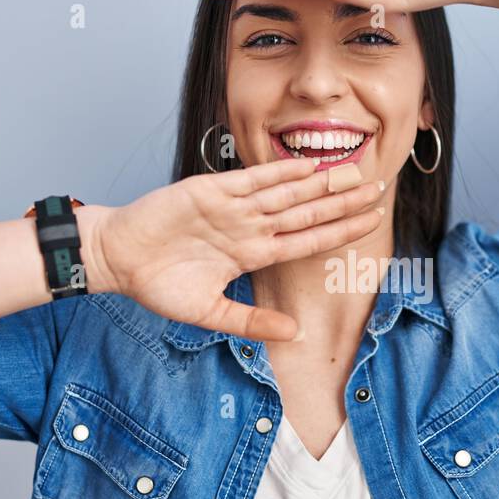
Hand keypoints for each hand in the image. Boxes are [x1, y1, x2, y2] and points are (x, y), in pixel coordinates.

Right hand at [85, 157, 384, 341]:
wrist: (119, 258)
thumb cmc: (158, 284)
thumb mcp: (209, 312)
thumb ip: (252, 321)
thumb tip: (295, 334)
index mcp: (253, 254)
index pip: (308, 239)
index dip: (340, 231)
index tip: (372, 222)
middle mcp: (250, 227)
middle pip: (307, 212)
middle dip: (343, 203)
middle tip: (379, 189)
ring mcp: (234, 207)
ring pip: (287, 193)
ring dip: (321, 183)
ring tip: (355, 173)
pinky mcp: (211, 190)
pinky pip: (253, 179)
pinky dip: (280, 171)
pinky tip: (308, 165)